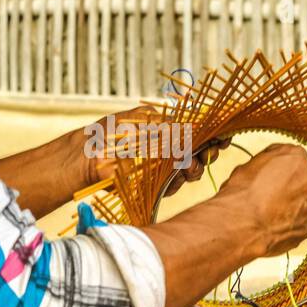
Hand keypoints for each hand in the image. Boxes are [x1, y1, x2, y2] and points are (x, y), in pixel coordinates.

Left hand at [85, 105, 228, 194]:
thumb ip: (171, 124)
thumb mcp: (142, 122)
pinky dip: (174, 184)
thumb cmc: (109, 135)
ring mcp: (160, 165)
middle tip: (202, 157)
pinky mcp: (153, 183)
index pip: (196, 129)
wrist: (84, 161)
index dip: (211, 135)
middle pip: (198, 151)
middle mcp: (164, 145)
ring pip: (189, 170)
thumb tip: (198, 128)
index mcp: (163, 125)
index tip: (222, 138)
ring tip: (183, 170)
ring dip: (190, 171)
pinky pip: (173, 184)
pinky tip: (168, 182)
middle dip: (203, 155)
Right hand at [218, 143, 306, 257]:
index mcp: (296, 158)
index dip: (278, 166)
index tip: (269, 174)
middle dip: (290, 184)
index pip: (291, 156)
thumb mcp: (248, 166)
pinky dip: (293, 221)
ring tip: (271, 211)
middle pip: (303, 178)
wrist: (242, 228)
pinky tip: (275, 224)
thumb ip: (268, 160)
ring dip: (293, 203)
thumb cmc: (242, 196)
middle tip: (270, 193)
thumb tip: (269, 164)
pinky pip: (303, 220)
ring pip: (305, 200)